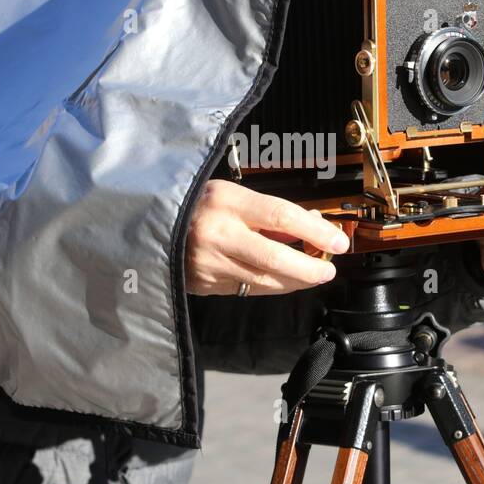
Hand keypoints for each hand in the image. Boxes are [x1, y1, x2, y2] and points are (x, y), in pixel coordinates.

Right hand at [185, 179, 349, 296]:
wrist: (146, 225)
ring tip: (312, 275)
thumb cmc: (194, 204)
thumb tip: (311, 226)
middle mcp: (217, 234)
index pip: (280, 216)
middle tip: (328, 269)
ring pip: (264, 280)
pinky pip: (248, 288)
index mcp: (225, 201)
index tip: (337, 241)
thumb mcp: (229, 194)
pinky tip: (284, 281)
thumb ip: (266, 212)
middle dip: (309, 268)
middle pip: (275, 257)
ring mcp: (209, 263)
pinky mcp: (205, 284)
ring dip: (294, 281)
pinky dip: (271, 286)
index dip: (315, 231)